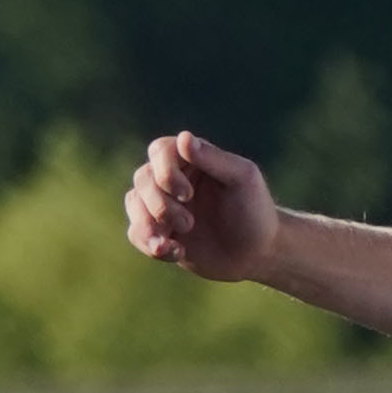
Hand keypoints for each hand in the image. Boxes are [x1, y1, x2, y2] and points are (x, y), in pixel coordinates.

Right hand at [125, 132, 279, 281]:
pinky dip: (150, 244)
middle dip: (160, 204)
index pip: (160, 151)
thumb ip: (213, 158)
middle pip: (143, 178)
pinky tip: (176, 252)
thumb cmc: (255, 211)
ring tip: (176, 245)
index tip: (187, 194)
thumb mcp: (242, 180)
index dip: (165, 172)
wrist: (257, 254)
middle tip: (189, 223)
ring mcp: (163, 205)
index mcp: (192, 159)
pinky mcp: (159, 232)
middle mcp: (172, 178)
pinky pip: (136, 232)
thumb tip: (184, 138)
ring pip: (134, 203)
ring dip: (150, 224)